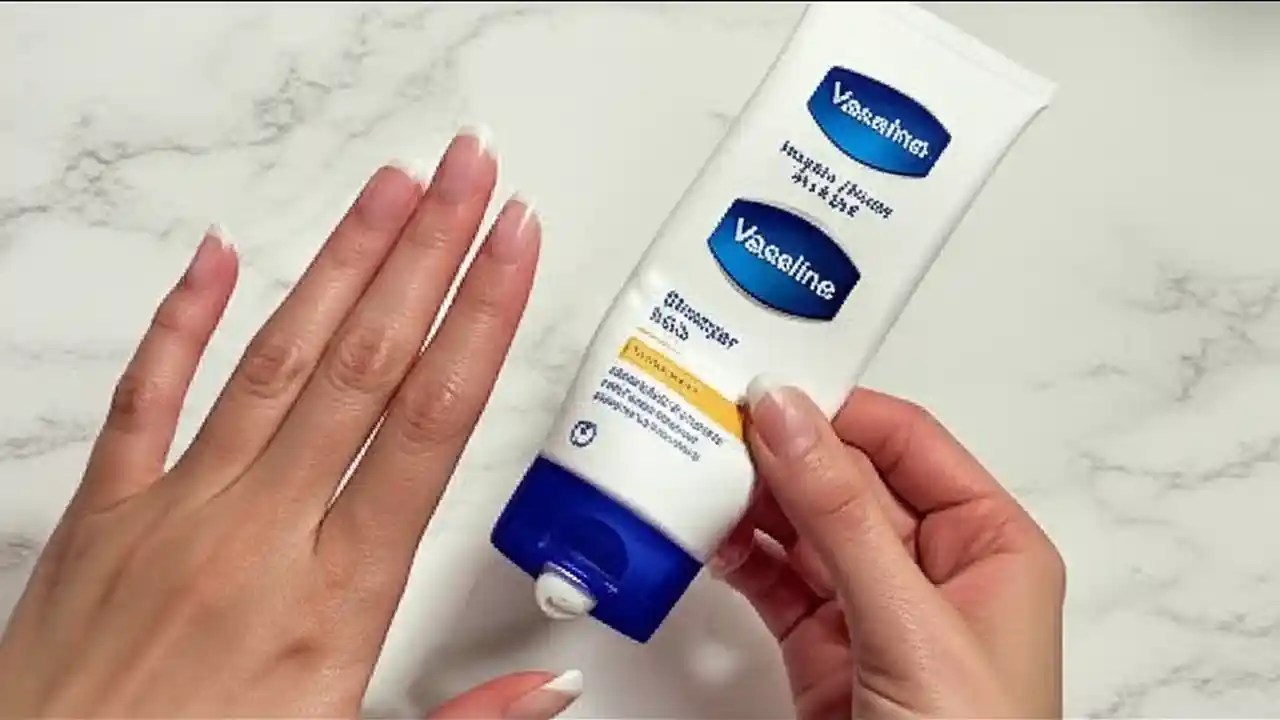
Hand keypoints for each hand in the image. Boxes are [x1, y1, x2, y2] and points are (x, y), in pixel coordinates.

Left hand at [0, 130, 582, 718]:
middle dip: (431, 251)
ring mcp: (177, 510)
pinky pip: (146, 394)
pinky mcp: (103, 514)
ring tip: (392, 190)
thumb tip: (553, 688)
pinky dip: (184, 317)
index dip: (483, 317)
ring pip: (277, 358)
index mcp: (335, 597)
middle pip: (369, 362)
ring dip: (344, 264)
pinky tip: (218, 254)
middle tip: (469, 172)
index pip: (433, 422)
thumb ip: (469, 719)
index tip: (515, 246)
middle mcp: (260, 533)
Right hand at [714, 384, 1064, 718]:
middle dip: (779, 451)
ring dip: (747, 499)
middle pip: (846, 479)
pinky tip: (701, 530)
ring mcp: (873, 610)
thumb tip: (788, 418)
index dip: (836, 409)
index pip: (906, 442)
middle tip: (708, 418)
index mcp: (989, 544)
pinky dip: (735, 555)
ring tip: (690, 464)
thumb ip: (843, 518)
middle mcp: (933, 569)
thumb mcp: (911, 624)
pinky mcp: (824, 651)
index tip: (765, 386)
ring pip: (802, 528)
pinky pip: (773, 582)